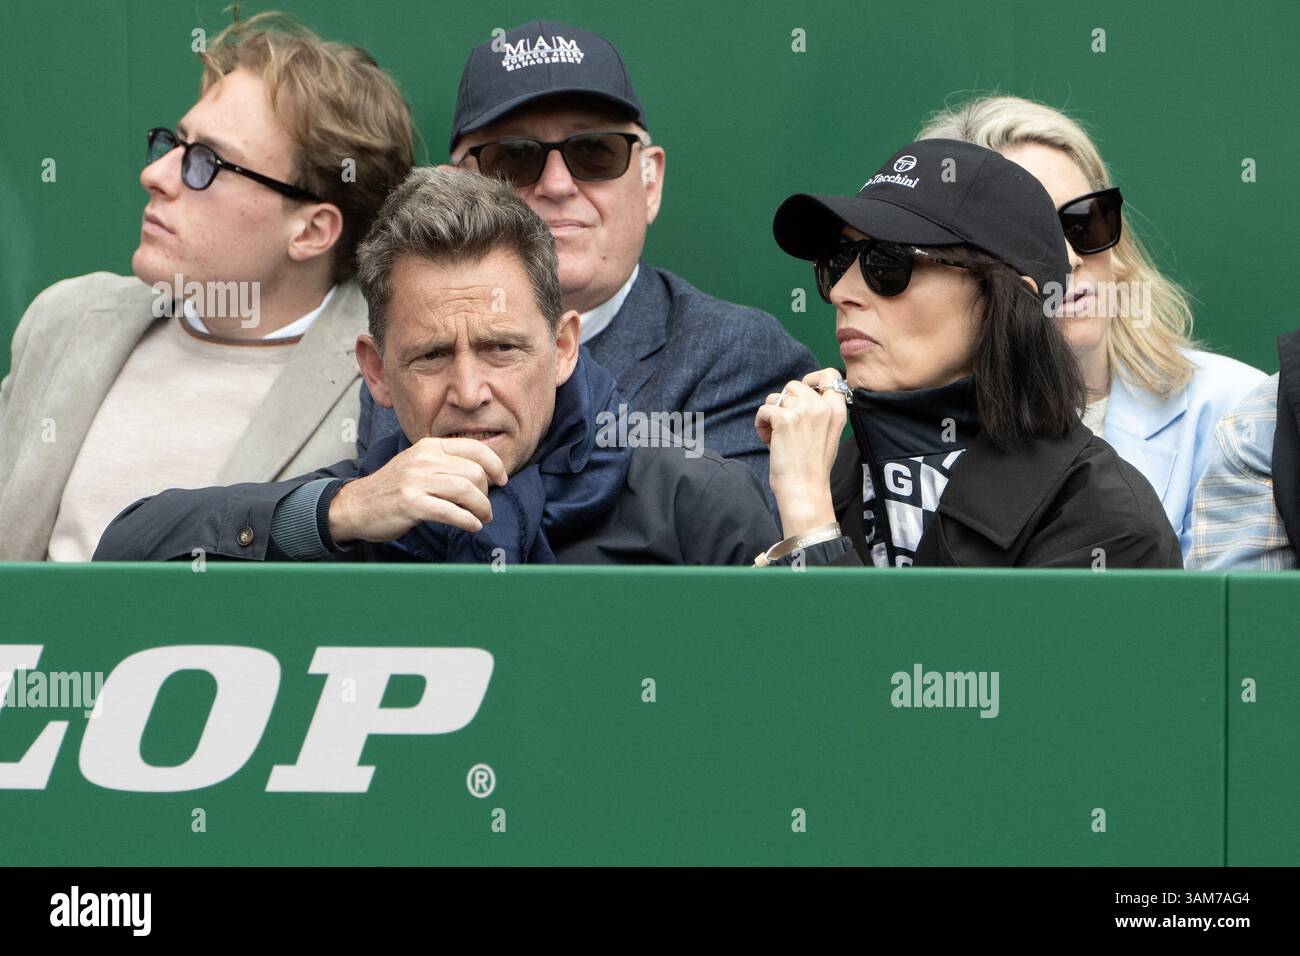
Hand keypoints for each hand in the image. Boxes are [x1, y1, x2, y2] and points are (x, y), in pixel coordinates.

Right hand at [329, 437, 508, 542]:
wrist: (356, 506)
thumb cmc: (392, 489)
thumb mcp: (418, 465)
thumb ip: (445, 464)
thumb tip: (483, 474)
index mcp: (428, 446)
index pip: (474, 448)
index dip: (495, 464)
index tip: (502, 479)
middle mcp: (423, 459)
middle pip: (474, 472)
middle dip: (487, 493)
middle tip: (485, 507)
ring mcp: (416, 481)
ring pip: (465, 490)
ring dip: (481, 508)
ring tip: (483, 518)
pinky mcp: (411, 504)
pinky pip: (450, 512)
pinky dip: (467, 521)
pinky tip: (472, 526)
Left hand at [754, 368, 847, 534]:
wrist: (805, 489)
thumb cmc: (812, 467)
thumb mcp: (829, 434)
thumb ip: (820, 413)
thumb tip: (800, 397)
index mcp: (837, 410)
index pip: (830, 375)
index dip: (812, 378)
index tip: (801, 393)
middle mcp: (822, 406)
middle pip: (794, 385)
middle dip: (785, 403)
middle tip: (785, 426)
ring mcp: (803, 411)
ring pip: (777, 397)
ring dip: (771, 414)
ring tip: (776, 436)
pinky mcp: (784, 418)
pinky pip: (764, 409)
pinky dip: (761, 424)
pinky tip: (767, 440)